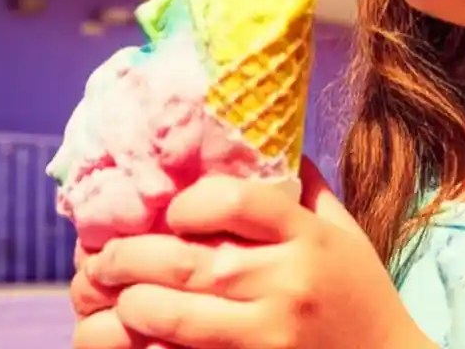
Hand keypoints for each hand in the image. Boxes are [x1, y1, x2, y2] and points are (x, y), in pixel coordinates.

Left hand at [68, 158, 430, 348]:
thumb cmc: (361, 294)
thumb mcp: (344, 233)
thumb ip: (305, 189)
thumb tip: (264, 137)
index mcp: (308, 237)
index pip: (237, 200)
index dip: (188, 201)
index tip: (170, 211)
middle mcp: (287, 283)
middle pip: (188, 260)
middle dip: (128, 256)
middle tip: (104, 256)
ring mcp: (268, 335)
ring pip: (171, 313)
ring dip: (128, 303)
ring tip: (109, 296)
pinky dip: (144, 346)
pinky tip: (128, 335)